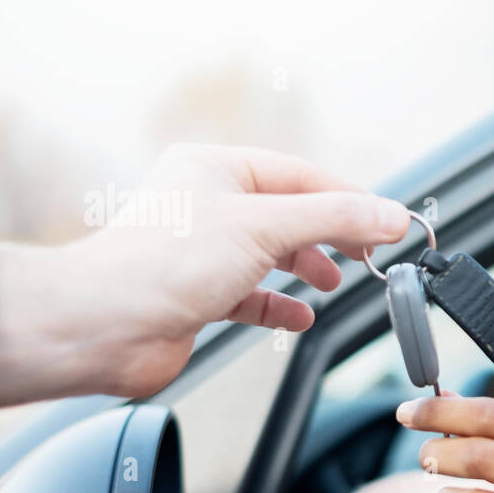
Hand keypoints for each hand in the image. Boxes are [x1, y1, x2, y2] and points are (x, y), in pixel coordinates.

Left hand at [0, 144, 410, 405]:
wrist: (103, 325)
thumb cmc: (161, 263)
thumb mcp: (263, 227)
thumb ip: (333, 219)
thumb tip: (390, 215)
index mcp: (215, 168)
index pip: (301, 176)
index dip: (349, 199)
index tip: (389, 222)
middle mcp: (206, 203)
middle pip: (289, 213)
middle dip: (331, 234)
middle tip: (370, 252)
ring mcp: (202, 249)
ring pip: (271, 253)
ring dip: (307, 268)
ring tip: (335, 281)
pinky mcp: (197, 294)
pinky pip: (252, 295)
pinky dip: (280, 305)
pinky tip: (300, 317)